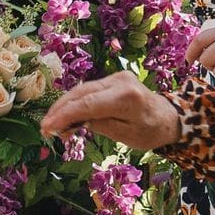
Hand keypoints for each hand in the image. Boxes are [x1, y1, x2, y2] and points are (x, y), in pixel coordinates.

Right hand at [39, 72, 178, 149]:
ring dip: (64, 107)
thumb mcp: (125, 136)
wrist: (169, 118)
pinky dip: (75, 102)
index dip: (64, 116)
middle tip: (45, 129)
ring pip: (81, 90)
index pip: (87, 105)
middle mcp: (119, 82)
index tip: (47, 129)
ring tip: (52, 125)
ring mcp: (116, 77)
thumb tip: (73, 122)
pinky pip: (88, 90)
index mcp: (126, 98)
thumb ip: (99, 125)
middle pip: (80, 94)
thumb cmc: (150, 132)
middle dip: (60, 110)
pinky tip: (65, 116)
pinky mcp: (113, 79)